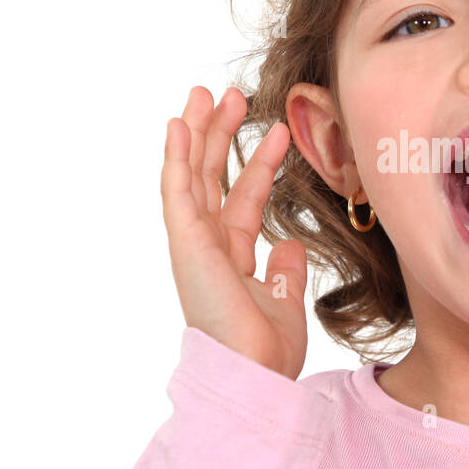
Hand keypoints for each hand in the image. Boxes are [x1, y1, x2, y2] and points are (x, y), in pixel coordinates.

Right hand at [161, 86, 307, 380]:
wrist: (254, 375)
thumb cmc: (265, 352)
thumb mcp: (284, 300)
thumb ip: (285, 271)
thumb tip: (292, 244)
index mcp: (229, 259)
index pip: (242, 199)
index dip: (258, 163)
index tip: (278, 131)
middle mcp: (206, 248)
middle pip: (211, 179)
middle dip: (221, 136)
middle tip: (232, 96)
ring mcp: (192, 245)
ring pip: (190, 176)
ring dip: (197, 133)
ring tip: (206, 93)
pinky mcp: (185, 244)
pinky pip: (177, 192)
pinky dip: (176, 157)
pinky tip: (178, 124)